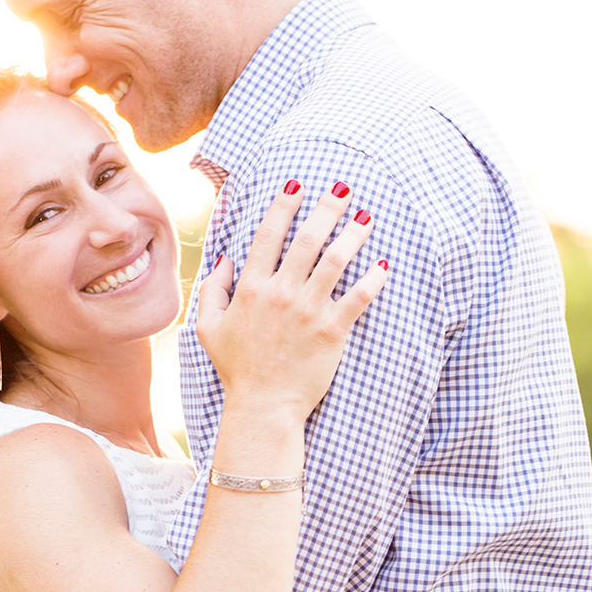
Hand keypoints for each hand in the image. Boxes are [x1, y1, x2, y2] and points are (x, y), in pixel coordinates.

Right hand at [196, 181, 387, 421]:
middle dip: (327, 208)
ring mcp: (307, 311)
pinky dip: (373, 279)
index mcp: (250, 288)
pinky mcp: (332, 331)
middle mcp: (280, 293)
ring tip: (367, 217)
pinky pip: (358, 297)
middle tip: (343, 189)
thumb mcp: (208, 328)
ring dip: (353, 234)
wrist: (263, 406)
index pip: (268, 235)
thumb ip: (212, 289)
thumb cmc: (237, 369)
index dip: (283, 205)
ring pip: (335, 260)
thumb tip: (225, 258)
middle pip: (307, 239)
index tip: (297, 185)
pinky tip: (384, 264)